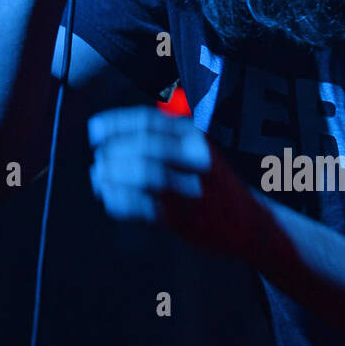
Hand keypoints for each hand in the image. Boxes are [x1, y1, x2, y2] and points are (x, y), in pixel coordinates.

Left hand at [87, 107, 265, 257]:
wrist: (248, 223)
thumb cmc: (214, 185)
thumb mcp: (195, 152)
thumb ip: (161, 143)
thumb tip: (111, 141)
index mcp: (195, 139)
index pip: (149, 122)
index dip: (116, 124)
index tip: (95, 130)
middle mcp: (195, 160)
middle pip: (145, 147)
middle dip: (114, 152)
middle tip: (100, 157)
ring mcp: (189, 190)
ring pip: (143, 174)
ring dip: (113, 175)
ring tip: (100, 176)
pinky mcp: (181, 217)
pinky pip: (141, 206)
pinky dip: (118, 200)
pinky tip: (110, 196)